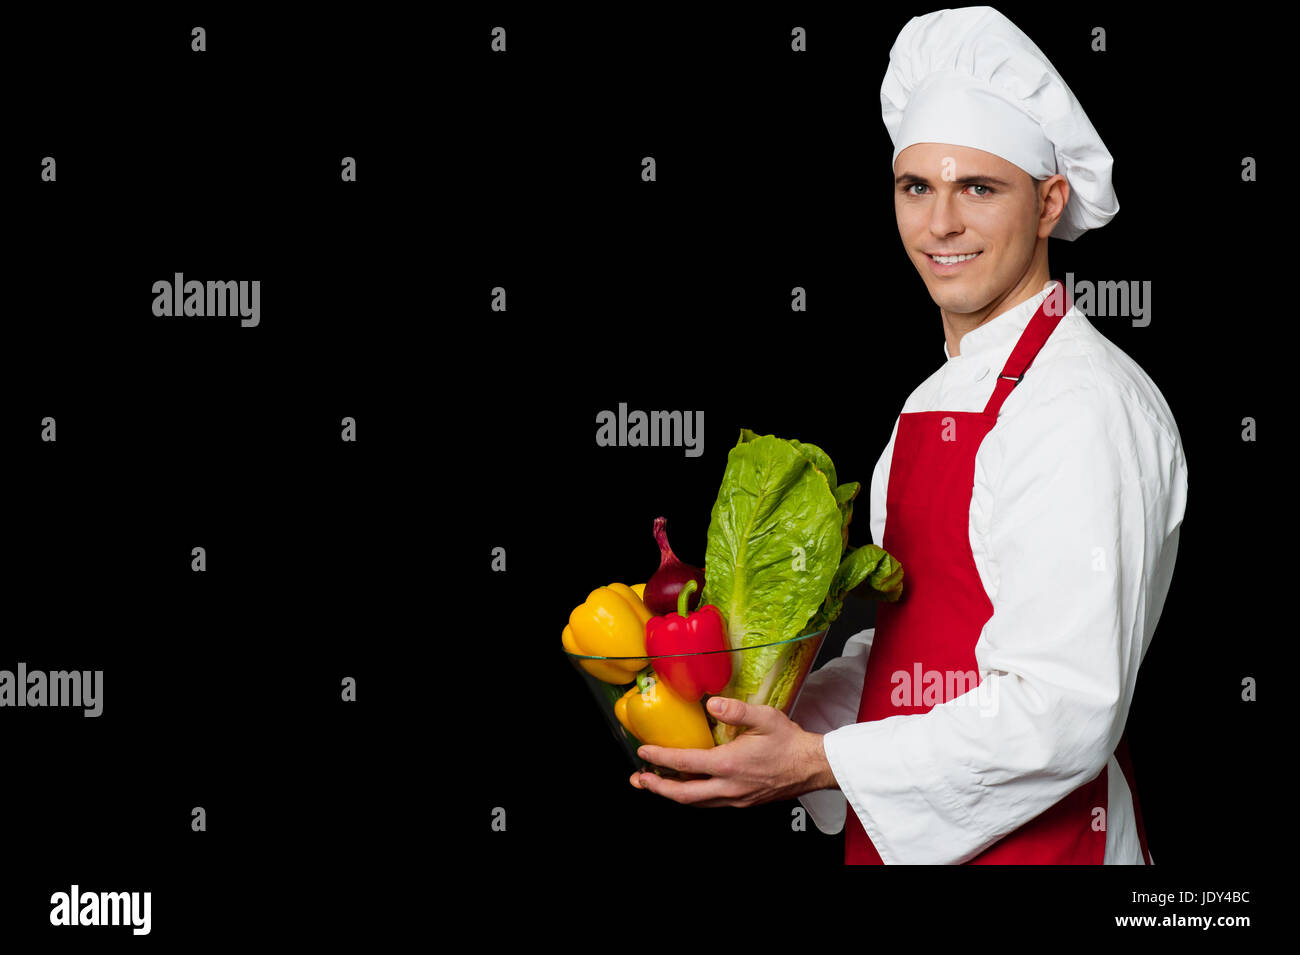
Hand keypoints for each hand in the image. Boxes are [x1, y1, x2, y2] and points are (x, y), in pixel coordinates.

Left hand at [629, 696, 836, 806]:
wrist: (813, 767)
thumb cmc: (791, 742)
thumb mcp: (765, 717)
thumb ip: (736, 710)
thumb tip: (710, 704)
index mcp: (730, 765)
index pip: (686, 764)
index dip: (660, 759)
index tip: (643, 752)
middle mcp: (729, 787)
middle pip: (683, 795)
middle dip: (657, 788)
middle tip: (638, 779)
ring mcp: (735, 799)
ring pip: (695, 803)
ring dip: (672, 794)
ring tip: (655, 785)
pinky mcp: (742, 803)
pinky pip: (709, 803)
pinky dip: (692, 797)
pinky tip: (688, 786)